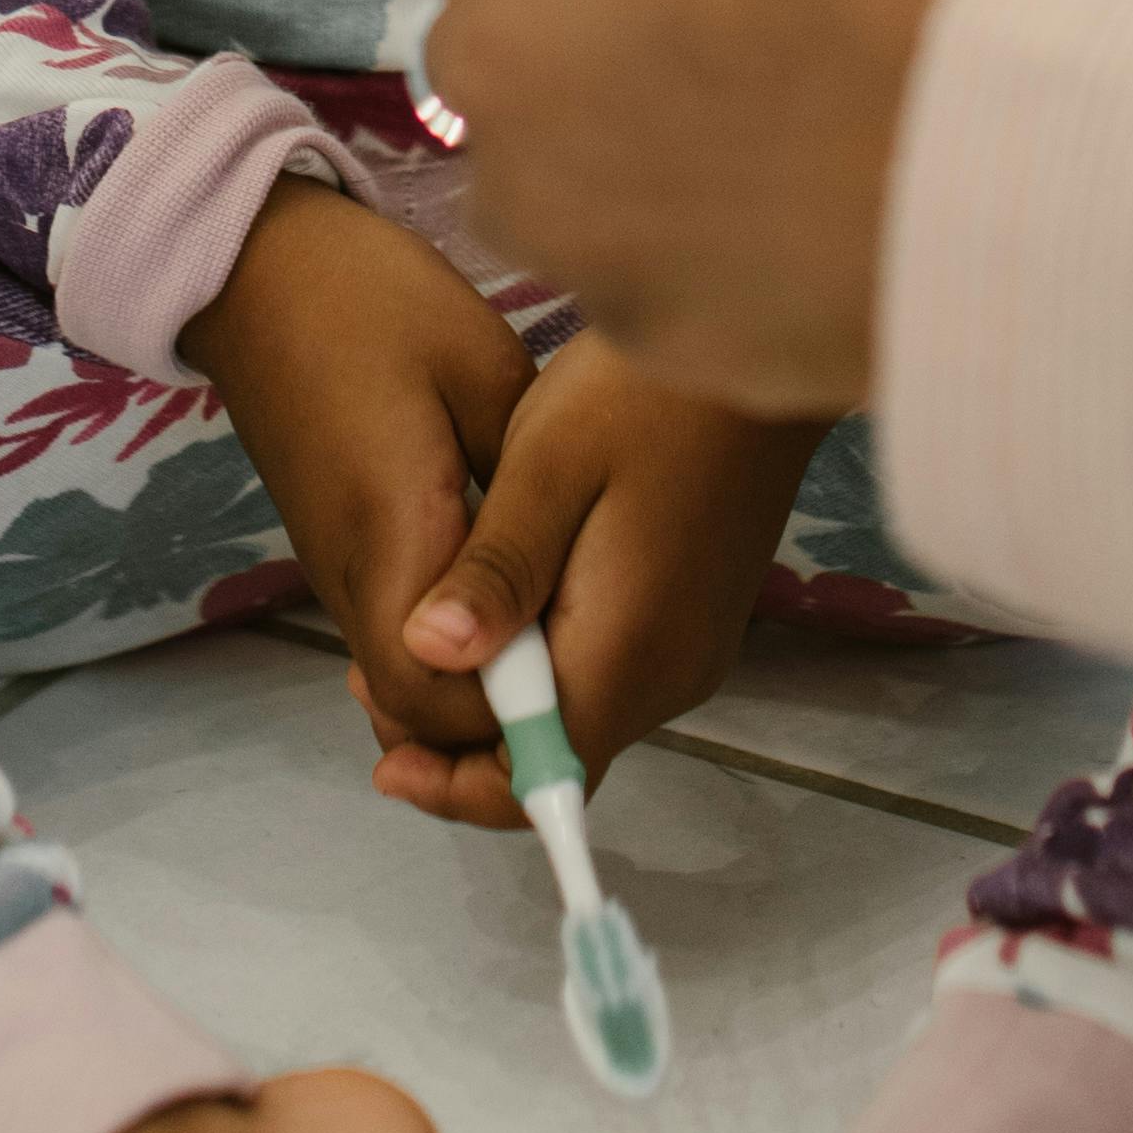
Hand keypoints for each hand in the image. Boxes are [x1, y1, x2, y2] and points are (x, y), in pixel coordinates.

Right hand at [186, 176, 535, 762]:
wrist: (256, 268)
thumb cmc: (373, 302)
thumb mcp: (479, 368)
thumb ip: (521, 489)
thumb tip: (568, 573)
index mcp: (392, 536)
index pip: (434, 694)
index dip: (505, 718)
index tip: (581, 680)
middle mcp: (352, 575)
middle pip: (413, 706)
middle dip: (492, 717)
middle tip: (580, 665)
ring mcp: (335, 565)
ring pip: (399, 677)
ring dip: (469, 679)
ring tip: (553, 633)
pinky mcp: (335, 545)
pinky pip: (391, 630)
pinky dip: (446, 643)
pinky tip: (507, 592)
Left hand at [372, 332, 821, 825]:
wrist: (757, 346)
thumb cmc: (649, 392)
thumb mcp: (551, 465)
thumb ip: (495, 571)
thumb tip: (425, 654)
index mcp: (629, 653)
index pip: (537, 777)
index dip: (455, 786)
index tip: (383, 758)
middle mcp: (670, 675)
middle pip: (556, 755)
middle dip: (464, 740)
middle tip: (375, 679)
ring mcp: (690, 648)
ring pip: (578, 714)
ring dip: (500, 698)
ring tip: (423, 632)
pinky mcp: (693, 615)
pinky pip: (606, 671)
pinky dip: (541, 663)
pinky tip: (495, 602)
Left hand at [412, 0, 1060, 415]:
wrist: (1064, 126)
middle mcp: (493, 35)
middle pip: (501, 39)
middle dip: (589, 43)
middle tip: (741, 52)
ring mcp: (545, 198)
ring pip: (553, 182)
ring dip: (630, 169)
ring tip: (789, 161)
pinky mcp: (624, 323)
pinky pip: (640, 285)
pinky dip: (701, 271)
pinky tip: (816, 243)